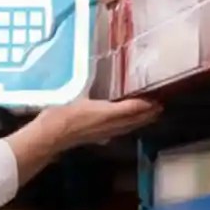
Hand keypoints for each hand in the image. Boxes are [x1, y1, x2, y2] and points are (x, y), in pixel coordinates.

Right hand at [39, 98, 161, 148]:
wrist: (49, 136)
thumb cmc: (61, 113)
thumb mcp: (75, 94)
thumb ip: (87, 87)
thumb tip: (91, 72)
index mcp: (107, 112)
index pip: (133, 108)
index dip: (145, 104)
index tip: (157, 98)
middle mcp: (110, 124)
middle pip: (134, 120)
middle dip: (148, 113)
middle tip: (160, 106)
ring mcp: (104, 133)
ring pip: (128, 127)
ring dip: (140, 122)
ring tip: (150, 116)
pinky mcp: (97, 137)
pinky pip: (118, 131)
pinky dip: (127, 127)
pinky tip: (126, 126)